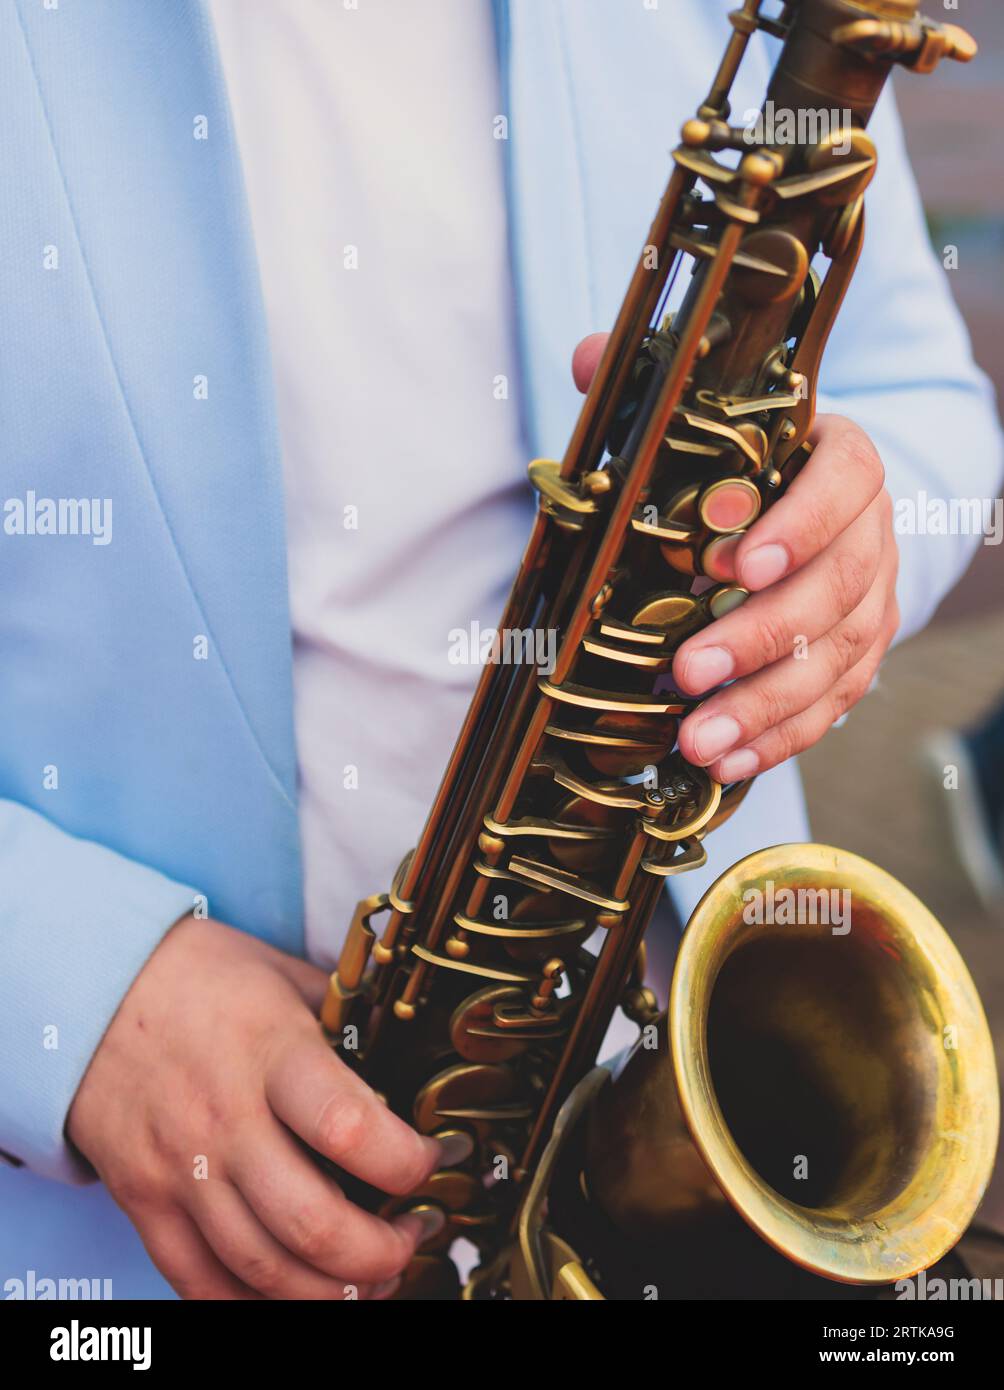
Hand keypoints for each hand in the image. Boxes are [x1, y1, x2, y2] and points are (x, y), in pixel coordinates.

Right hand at [67, 915, 467, 1299]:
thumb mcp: (284, 974)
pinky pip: (199, 1283)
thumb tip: (409, 1057)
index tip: (434, 1160)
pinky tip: (297, 1293)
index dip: (409, 1163)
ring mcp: (179, 1168)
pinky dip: (254, 1305)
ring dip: (331, 1292)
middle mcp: (225, 1119)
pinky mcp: (144, 1201)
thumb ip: (344, 1019)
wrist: (90, 988)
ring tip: (370, 1275)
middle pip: (312, 1224)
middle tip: (411, 1237)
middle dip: (381, 1253)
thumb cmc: (200, 976)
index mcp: (271, 1051)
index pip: (350, 1128)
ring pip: (262, 1268)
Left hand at [573, 333, 899, 780]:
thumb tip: (592, 357)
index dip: (797, 525)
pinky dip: (781, 737)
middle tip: (688, 670)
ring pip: (838, 659)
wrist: (804, 512)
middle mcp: (871, 533)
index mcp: (841, 461)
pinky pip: (833, 705)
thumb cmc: (742, 466)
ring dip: (765, 705)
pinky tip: (727, 762)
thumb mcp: (703, 423)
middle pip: (838, 588)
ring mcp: (873, 601)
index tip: (734, 564)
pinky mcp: (858, 657)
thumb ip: (651, 394)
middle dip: (761, 636)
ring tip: (698, 740)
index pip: (843, 483)